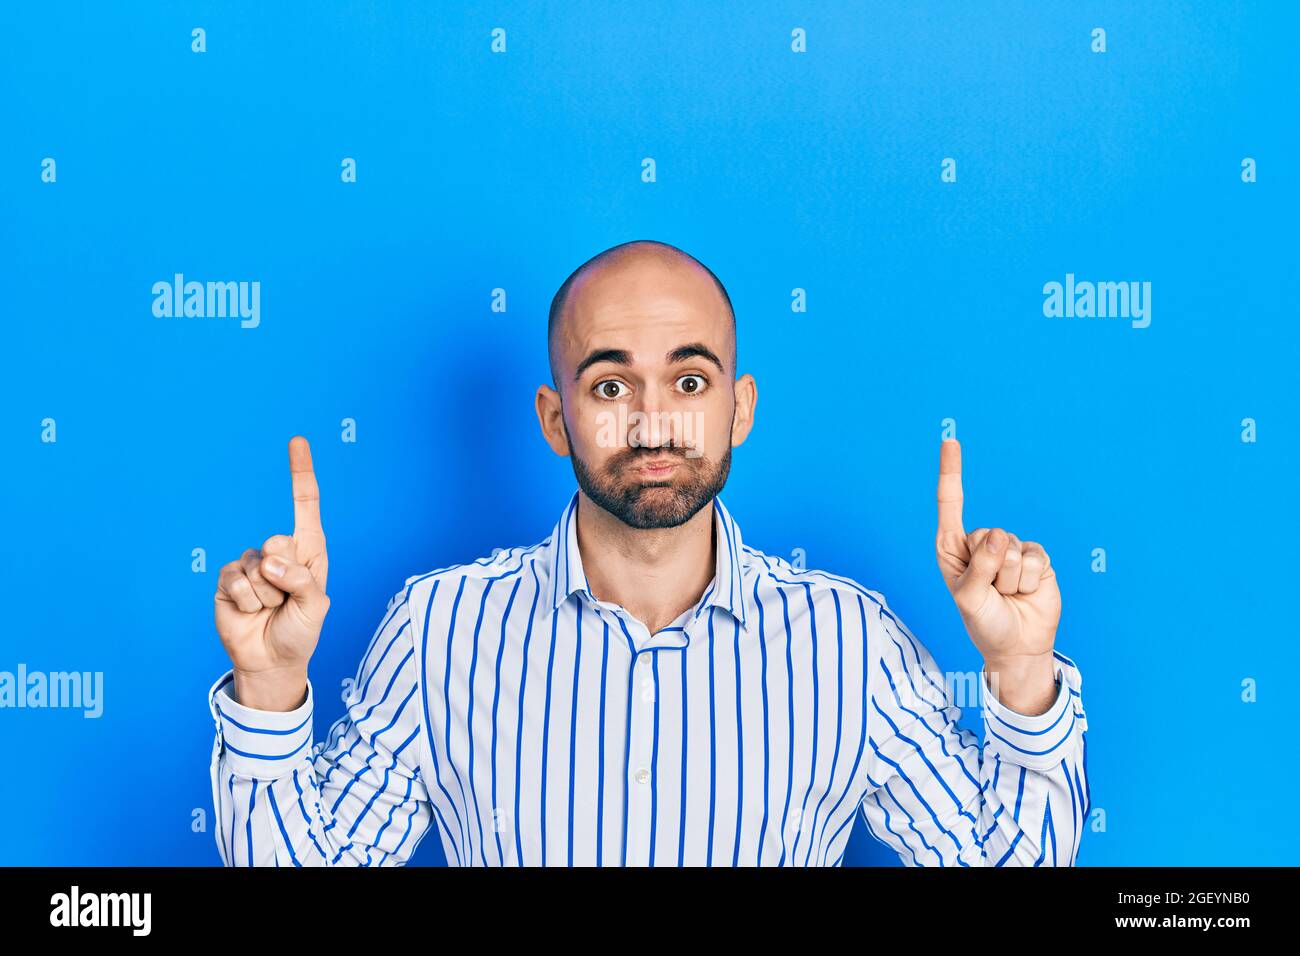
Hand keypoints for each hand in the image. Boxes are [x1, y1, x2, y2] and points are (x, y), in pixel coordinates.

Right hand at [214, 436, 329, 709]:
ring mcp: (251, 564)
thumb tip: (270, 562)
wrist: (270, 661)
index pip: (305, 505)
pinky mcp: (227, 579)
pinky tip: (250, 612)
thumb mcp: (315, 607)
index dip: (300, 473)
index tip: (297, 440)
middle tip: (286, 601)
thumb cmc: (300, 631)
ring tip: (270, 610)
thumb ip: (300, 580)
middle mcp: (279, 552)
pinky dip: (245, 602)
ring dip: (266, 597)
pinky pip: (235, 581)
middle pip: (278, 542)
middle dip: (285, 578)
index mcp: (308, 551)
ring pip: (257, 569)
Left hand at [935, 438, 1059, 667]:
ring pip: (1013, 550)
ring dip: (1010, 580)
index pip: (951, 504)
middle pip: (988, 534)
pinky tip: (1026, 592)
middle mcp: (980, 544)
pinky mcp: (1036, 558)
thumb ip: (980, 566)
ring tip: (1007, 595)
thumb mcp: (969, 597)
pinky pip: (1035, 559)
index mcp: (953, 547)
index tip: (951, 440)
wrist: (1017, 645)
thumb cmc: (983, 621)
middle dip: (992, 570)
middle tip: (991, 592)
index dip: (952, 472)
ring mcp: (1010, 549)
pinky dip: (1030, 581)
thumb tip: (998, 535)